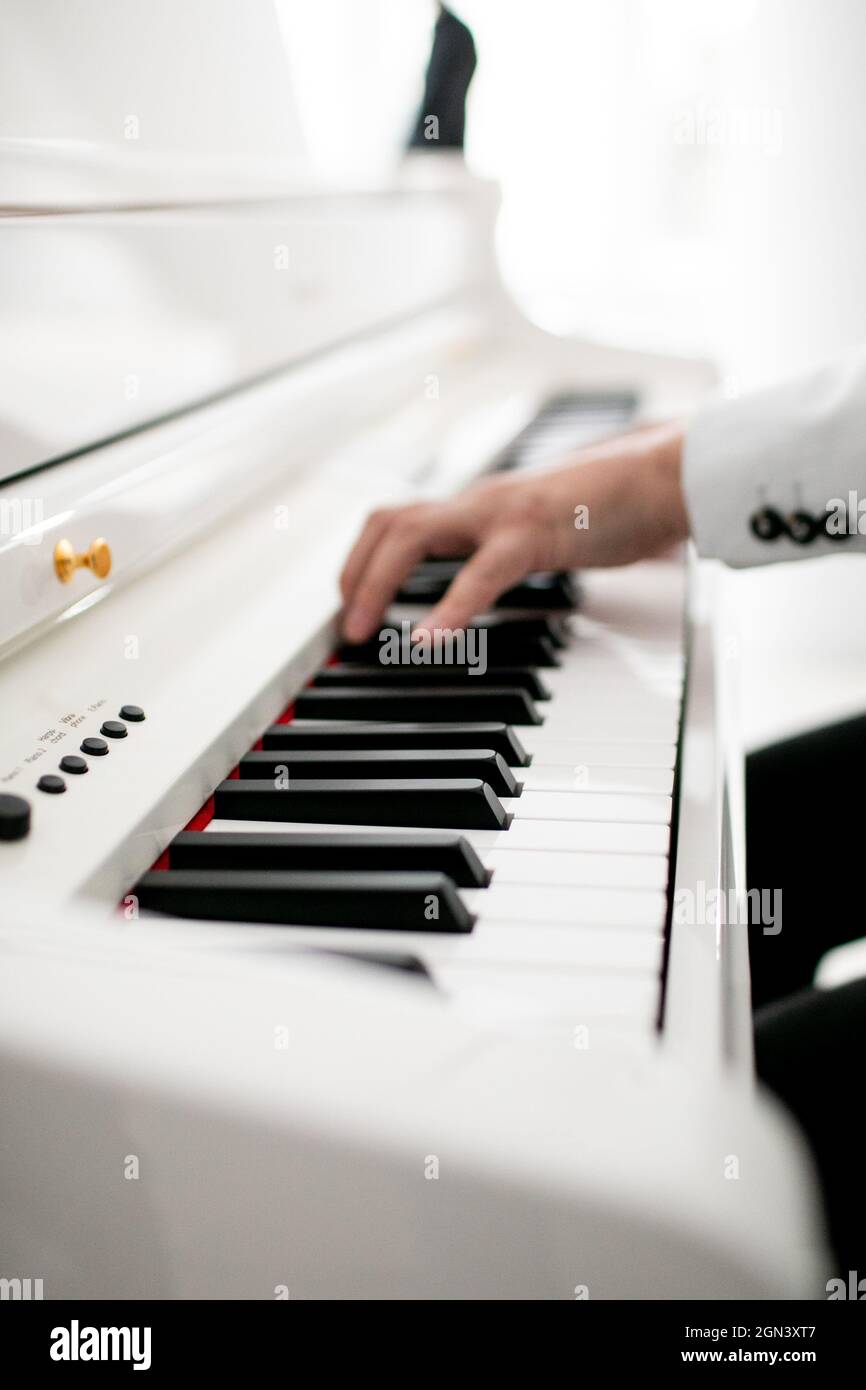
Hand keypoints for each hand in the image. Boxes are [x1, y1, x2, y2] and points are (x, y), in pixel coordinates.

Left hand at [339, 420, 688, 639]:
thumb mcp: (543, 533)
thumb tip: (480, 586)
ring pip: (412, 533)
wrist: (667, 474)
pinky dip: (452, 607)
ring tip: (362, 630)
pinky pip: (483, 570)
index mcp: (479, 506)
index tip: (348, 607)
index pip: (398, 521)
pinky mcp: (536, 531)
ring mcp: (503, 512)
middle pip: (388, 522)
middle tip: (343, 628)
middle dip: (353, 575)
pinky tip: (432, 640)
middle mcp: (479, 502)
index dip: (361, 561)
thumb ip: (507, 553)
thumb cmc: (613, 505)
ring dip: (375, 583)